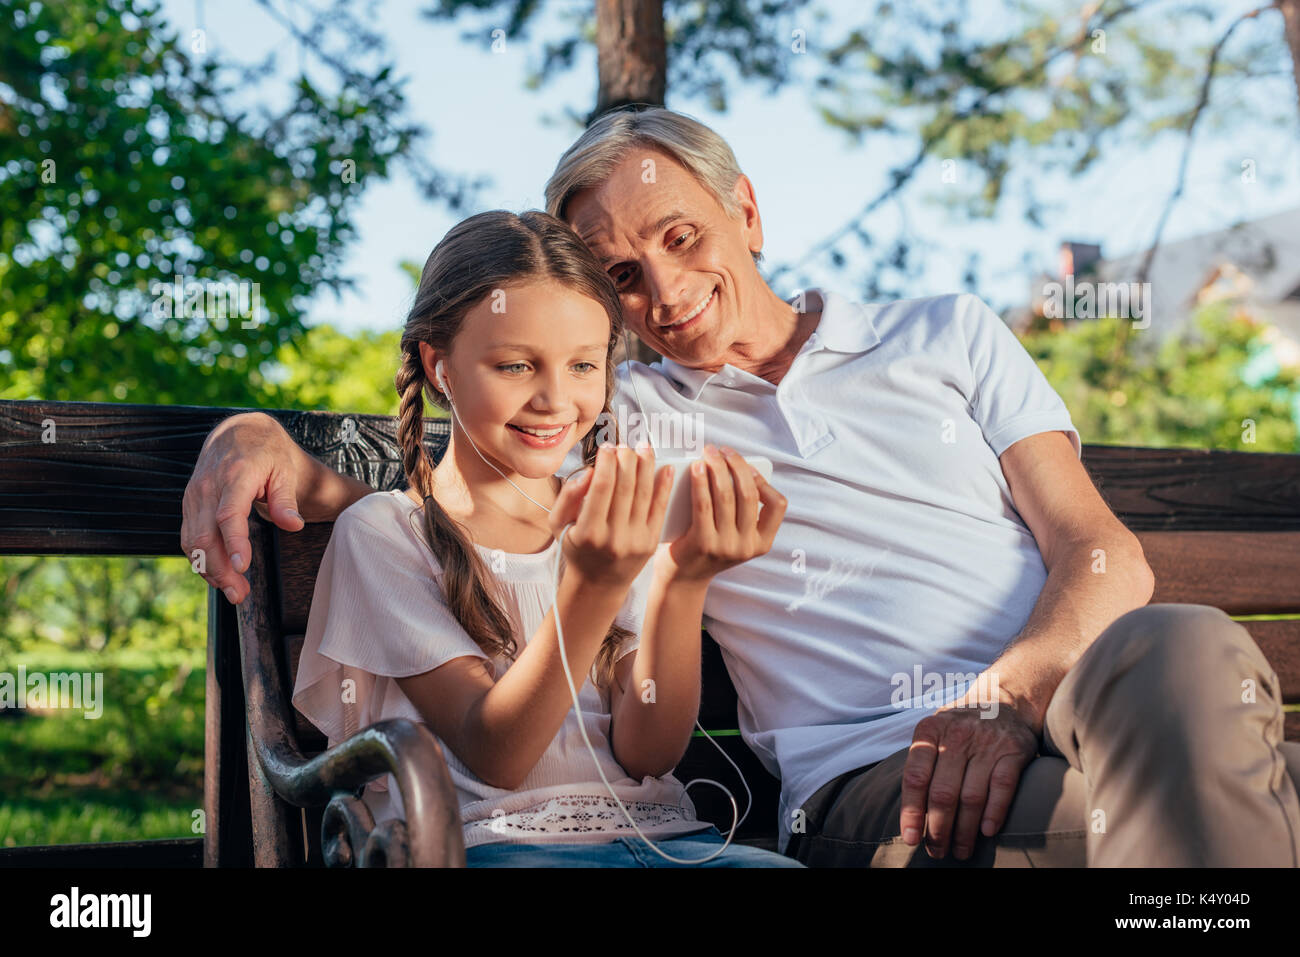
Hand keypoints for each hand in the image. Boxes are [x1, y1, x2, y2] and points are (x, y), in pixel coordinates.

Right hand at [180, 412, 306, 603]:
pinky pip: (188, 538)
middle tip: (241, 594)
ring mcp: (194, 496)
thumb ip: (286, 499)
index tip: (242, 567)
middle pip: (206, 536)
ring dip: (210, 571)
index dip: (233, 542)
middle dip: (221, 570)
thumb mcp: (285, 469)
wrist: (238, 433)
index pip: (229, 514)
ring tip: (233, 591)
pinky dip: (201, 560)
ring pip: (192, 541)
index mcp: (235, 476)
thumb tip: (293, 525)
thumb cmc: (267, 453)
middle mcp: (208, 486)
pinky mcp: (189, 504)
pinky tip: (218, 575)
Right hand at [548, 443, 672, 589]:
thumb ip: (567, 496)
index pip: (602, 487)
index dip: (607, 462)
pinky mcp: (650, 542)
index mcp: (588, 532)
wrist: (598, 584)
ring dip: (646, 466)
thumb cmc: (577, 549)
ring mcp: (634, 541)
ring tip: (644, 448)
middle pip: (625, 487)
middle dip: (627, 459)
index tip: (607, 447)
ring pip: (644, 494)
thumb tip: (589, 472)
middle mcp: (613, 538)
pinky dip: (664, 486)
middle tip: (626, 446)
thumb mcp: (559, 525)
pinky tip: (666, 467)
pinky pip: (659, 508)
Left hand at [657, 444, 786, 583]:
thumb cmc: (707, 547)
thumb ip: (741, 509)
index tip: (748, 466)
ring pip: (726, 495)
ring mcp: (726, 547)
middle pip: (748, 494)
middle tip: (724, 450)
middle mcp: (748, 546)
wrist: (682, 579)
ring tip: (709, 452)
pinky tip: (696, 467)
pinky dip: (701, 481)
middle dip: (737, 465)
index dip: (764, 481)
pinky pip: (704, 504)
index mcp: (762, 543)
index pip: (778, 505)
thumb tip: (736, 467)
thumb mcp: (734, 534)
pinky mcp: (703, 544)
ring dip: (718, 468)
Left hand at [899, 687, 1037, 860]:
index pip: (915, 777)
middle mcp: (957, 735)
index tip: (910, 838)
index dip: (911, 811)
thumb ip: (921, 765)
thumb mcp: (934, 733)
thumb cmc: (960, 728)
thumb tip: (911, 815)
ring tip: (960, 850)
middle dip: (938, 829)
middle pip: (943, 792)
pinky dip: (994, 812)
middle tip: (937, 851)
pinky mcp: (1014, 751)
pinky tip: (986, 832)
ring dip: (964, 830)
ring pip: (971, 796)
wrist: (1004, 700)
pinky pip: (1002, 787)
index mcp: (929, 731)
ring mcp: (987, 742)